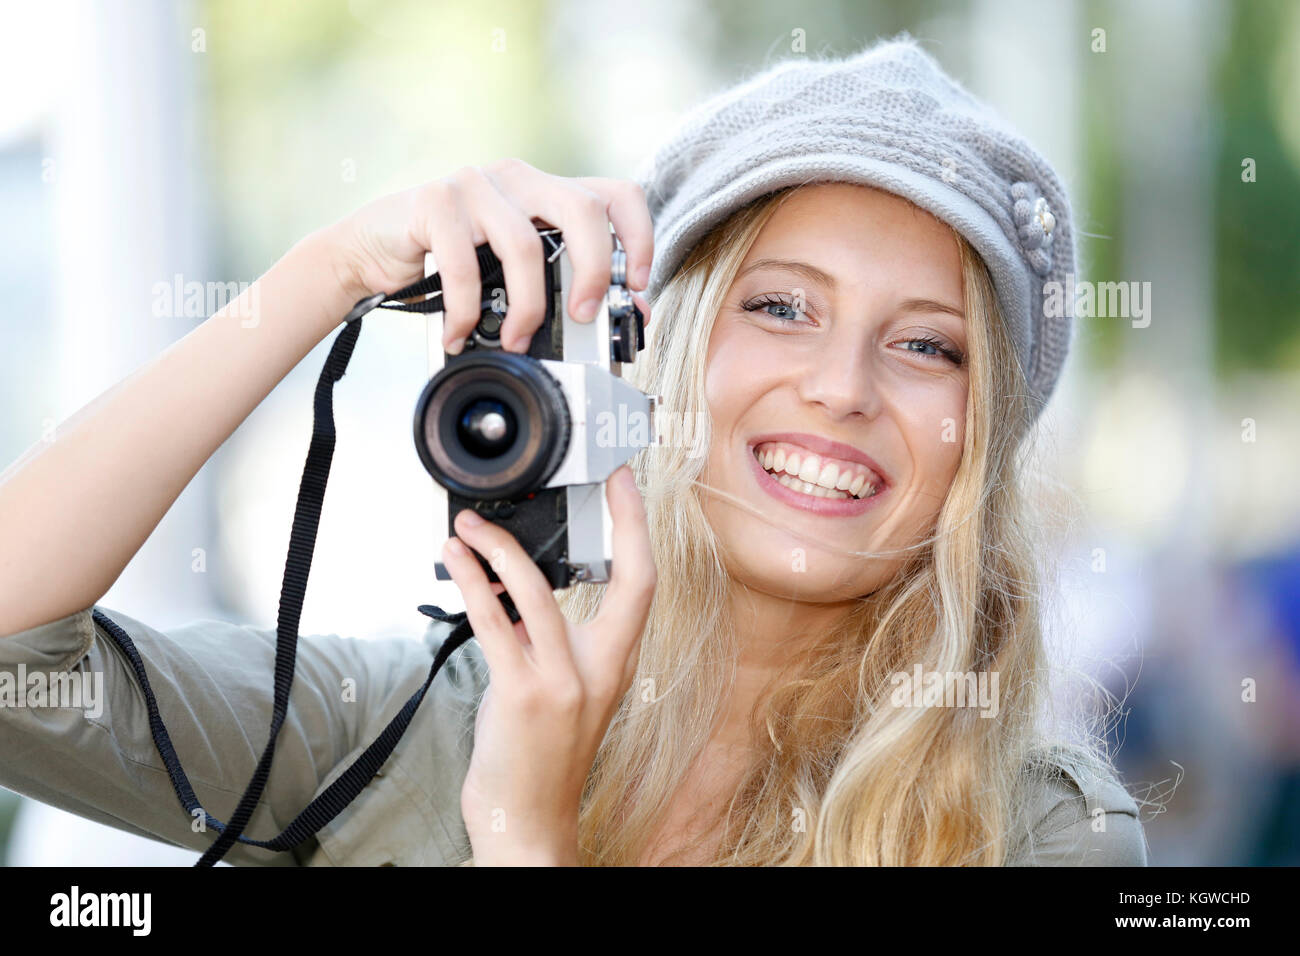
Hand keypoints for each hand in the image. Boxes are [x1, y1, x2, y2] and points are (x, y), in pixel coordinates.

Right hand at [321, 159, 652, 352]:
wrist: (369, 251)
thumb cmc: (448, 264)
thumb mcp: (513, 274)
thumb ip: (563, 285)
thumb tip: (627, 313)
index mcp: (546, 191)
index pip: (615, 193)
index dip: (639, 236)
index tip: (637, 284)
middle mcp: (517, 178)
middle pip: (583, 209)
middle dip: (594, 270)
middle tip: (584, 316)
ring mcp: (475, 184)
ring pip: (525, 244)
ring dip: (527, 307)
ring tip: (518, 342)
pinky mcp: (434, 201)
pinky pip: (464, 264)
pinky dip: (466, 310)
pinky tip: (460, 333)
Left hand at [442, 465, 655, 865]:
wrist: (528, 825)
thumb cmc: (540, 762)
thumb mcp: (563, 695)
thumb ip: (548, 645)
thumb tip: (515, 600)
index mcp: (616, 665)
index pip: (643, 585)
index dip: (639, 529)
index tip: (627, 485)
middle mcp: (600, 670)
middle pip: (622, 579)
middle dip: (615, 520)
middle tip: (596, 476)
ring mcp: (564, 683)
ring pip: (540, 594)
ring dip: (500, 550)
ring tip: (470, 524)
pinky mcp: (522, 695)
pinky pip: (495, 624)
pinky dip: (471, 583)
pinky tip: (454, 561)